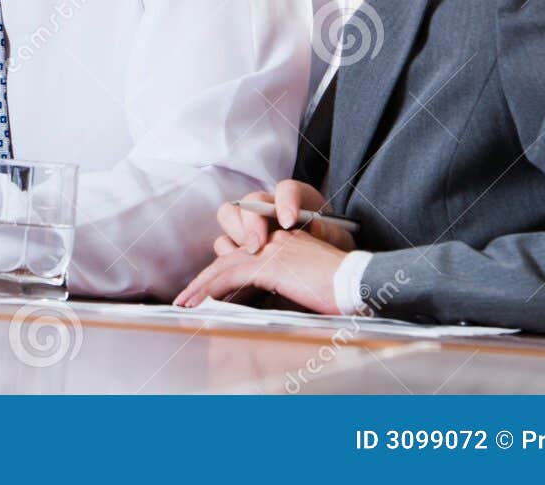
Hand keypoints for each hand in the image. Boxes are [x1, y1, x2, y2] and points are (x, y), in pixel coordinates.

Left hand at [174, 228, 348, 313]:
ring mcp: (272, 250)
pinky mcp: (271, 264)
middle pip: (228, 255)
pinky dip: (211, 289)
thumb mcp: (308, 286)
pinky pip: (231, 275)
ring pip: (224, 263)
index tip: (207, 289)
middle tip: (187, 298)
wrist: (360, 283)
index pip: (243, 252)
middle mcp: (275, 241)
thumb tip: (263, 304)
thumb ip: (286, 288)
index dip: (222, 270)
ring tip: (185, 303)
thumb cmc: (343, 291)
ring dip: (201, 285)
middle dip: (205, 278)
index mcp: (285, 244)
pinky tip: (199, 302)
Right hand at [215, 179, 354, 253]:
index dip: (285, 202)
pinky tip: (241, 267)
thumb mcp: (339, 242)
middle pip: (250, 201)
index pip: (287, 190)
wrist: (324, 267)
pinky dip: (228, 253)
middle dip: (251, 222)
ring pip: (229, 215)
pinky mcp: (241, 244)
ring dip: (235, 235)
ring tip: (249, 256)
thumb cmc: (331, 247)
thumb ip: (331, 233)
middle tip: (258, 245)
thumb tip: (317, 227)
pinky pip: (223, 242)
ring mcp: (252, 224)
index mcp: (297, 199)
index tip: (288, 221)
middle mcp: (269, 207)